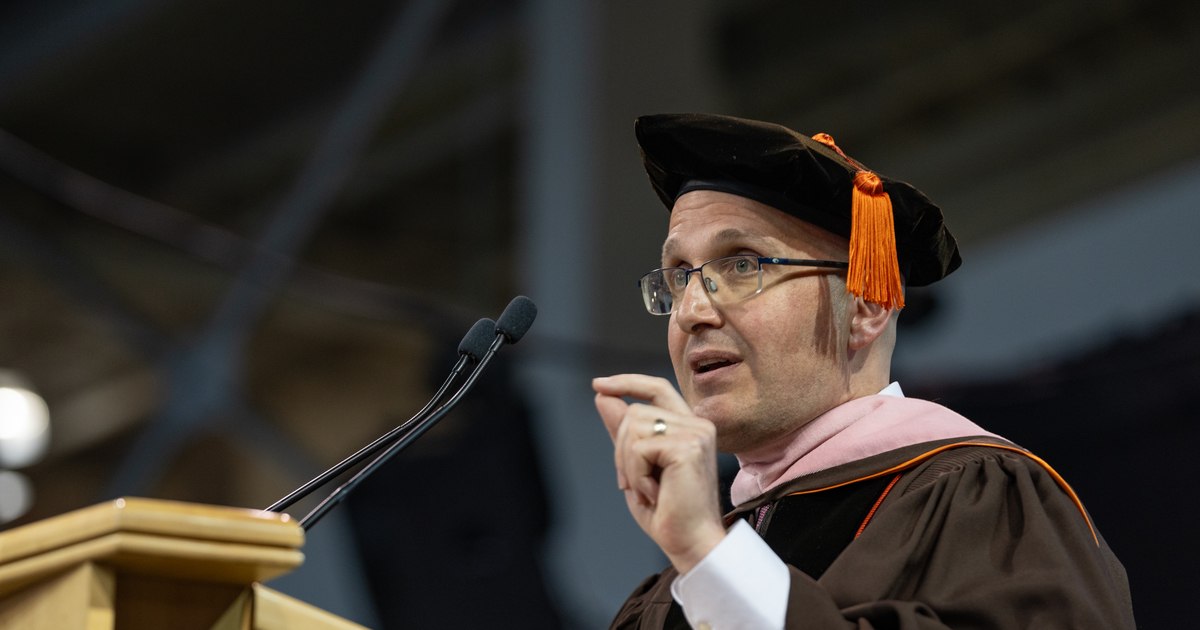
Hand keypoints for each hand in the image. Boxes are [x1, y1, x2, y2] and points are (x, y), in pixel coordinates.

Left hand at [593, 374, 725, 573]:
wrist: (690, 542)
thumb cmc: (667, 510)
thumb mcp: (636, 466)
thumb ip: (623, 431)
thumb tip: (603, 396)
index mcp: (688, 426)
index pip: (657, 388)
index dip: (628, 382)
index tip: (598, 385)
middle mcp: (697, 425)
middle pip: (635, 412)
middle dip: (621, 449)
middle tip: (634, 484)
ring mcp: (696, 433)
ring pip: (634, 428)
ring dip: (629, 465)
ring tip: (649, 489)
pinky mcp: (688, 447)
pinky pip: (639, 448)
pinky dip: (636, 475)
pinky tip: (655, 493)